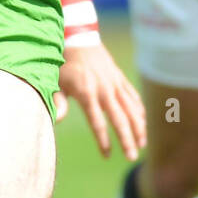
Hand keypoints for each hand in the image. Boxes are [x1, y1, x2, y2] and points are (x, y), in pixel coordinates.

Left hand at [55, 42, 145, 159]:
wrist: (78, 40)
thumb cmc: (63, 65)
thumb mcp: (55, 82)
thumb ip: (57, 101)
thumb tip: (56, 120)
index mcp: (87, 93)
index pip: (97, 122)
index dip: (103, 140)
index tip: (106, 155)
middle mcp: (104, 90)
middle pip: (120, 119)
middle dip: (127, 139)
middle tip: (131, 157)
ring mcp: (115, 84)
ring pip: (132, 109)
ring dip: (138, 128)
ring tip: (141, 146)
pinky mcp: (121, 80)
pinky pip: (134, 98)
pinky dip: (140, 112)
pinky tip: (142, 125)